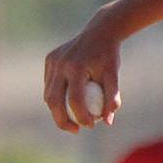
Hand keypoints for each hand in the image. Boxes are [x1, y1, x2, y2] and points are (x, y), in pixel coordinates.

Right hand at [43, 15, 122, 131]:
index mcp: (77, 68)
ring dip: (57, 110)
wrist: (100, 31)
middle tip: (75, 130)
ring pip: (49, 94)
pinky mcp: (50, 59)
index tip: (90, 125)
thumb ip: (112, 99)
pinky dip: (57, 96)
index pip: (75, 100)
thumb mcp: (113, 76)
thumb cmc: (109, 56)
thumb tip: (107, 122)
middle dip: (62, 120)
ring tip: (72, 121)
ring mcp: (53, 61)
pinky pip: (50, 84)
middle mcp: (61, 64)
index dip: (82, 117)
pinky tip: (68, 104)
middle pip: (54, 100)